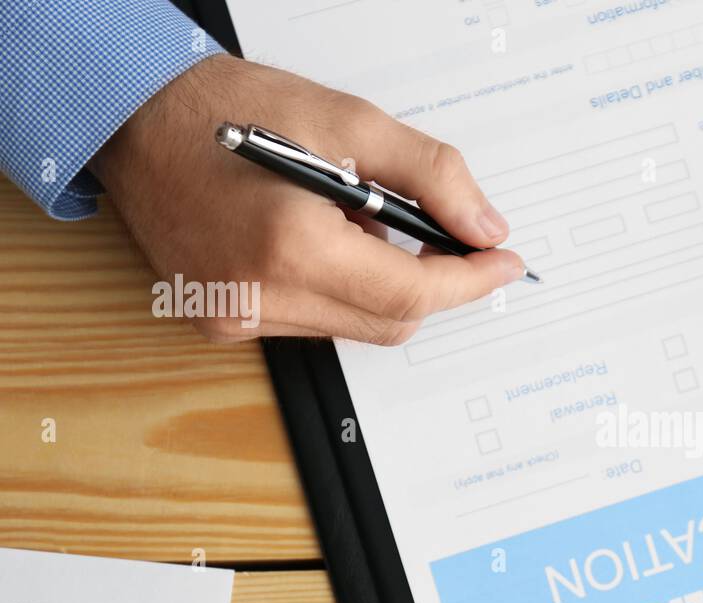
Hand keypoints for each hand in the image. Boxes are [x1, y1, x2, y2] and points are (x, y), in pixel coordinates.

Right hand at [90, 53, 523, 343]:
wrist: (132, 116)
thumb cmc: (224, 107)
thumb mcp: (348, 122)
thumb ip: (432, 177)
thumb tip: (485, 228)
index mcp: (291, 248)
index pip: (412, 293)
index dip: (470, 281)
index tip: (503, 263)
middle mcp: (259, 297)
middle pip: (390, 322)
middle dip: (433, 284)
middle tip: (449, 237)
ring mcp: (237, 317)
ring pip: (355, 327)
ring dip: (382, 284)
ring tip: (358, 220)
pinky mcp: (223, 321)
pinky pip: (314, 322)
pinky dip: (340, 289)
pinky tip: (323, 240)